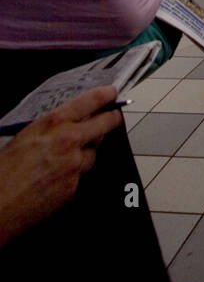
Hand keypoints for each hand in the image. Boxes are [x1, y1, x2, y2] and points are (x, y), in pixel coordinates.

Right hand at [0, 86, 122, 246]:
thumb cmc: (3, 170)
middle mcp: (69, 141)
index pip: (90, 101)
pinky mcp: (74, 188)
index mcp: (53, 123)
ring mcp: (74, 166)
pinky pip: (81, 176)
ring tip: (68, 157)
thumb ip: (50, 129)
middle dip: (112, 119)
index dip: (105, 95)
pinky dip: (73, 175)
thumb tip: (67, 125)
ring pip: (93, 153)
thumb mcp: (24, 136)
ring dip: (86, 153)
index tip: (112, 93)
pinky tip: (56, 178)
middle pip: (105, 124)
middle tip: (114, 117)